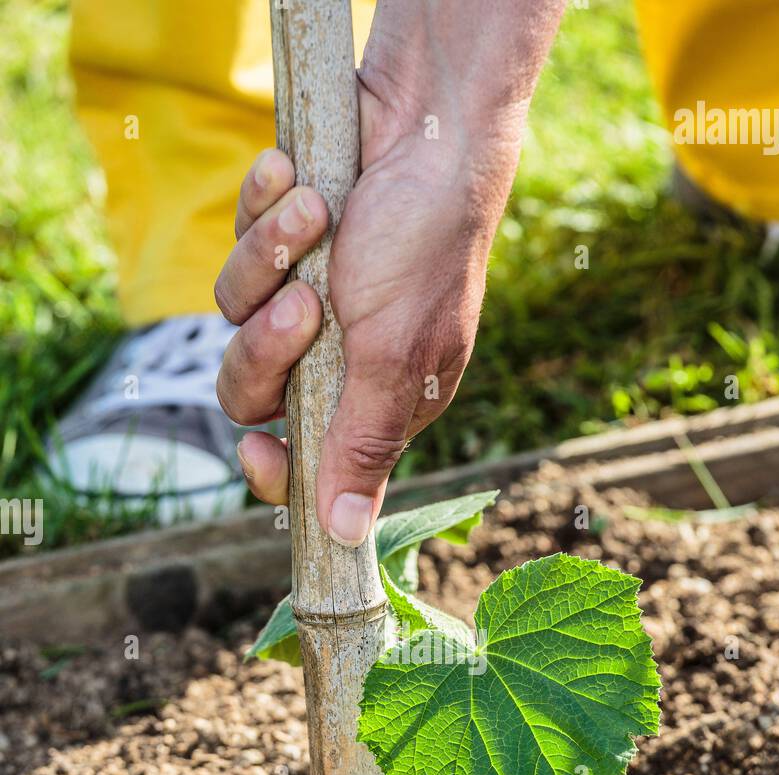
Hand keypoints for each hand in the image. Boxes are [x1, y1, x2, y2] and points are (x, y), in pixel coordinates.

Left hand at [215, 85, 519, 545]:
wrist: (427, 120)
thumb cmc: (427, 243)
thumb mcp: (395, 357)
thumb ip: (363, 445)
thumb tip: (348, 534)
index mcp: (376, 401)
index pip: (308, 466)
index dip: (273, 469)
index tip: (257, 449)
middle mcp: (336, 358)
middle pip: (250, 394)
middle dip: (264, 349)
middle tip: (302, 305)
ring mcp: (305, 295)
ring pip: (234, 314)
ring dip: (267, 261)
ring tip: (313, 214)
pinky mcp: (281, 241)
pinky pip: (238, 243)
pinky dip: (264, 208)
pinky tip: (302, 178)